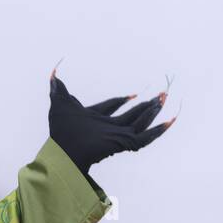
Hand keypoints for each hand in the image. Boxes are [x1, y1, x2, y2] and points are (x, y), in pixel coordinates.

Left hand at [48, 71, 173, 173]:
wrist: (65, 149)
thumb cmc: (61, 131)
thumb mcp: (60, 104)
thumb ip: (58, 88)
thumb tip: (53, 73)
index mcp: (95, 118)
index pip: (112, 106)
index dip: (121, 100)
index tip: (133, 94)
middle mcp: (108, 127)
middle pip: (131, 114)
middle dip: (145, 105)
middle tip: (161, 94)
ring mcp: (117, 136)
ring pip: (141, 122)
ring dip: (153, 111)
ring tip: (165, 99)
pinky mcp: (125, 143)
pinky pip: (146, 138)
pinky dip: (158, 130)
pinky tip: (170, 121)